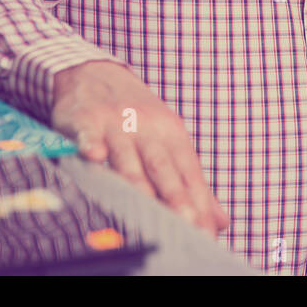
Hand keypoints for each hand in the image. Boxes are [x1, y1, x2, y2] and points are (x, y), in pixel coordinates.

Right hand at [51, 59, 230, 235]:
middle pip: (163, 167)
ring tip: (146, 206)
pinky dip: (90, 144)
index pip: (189, 174)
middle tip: (187, 224)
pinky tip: (94, 156)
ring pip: (127, 157)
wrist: (97, 73)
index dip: (198, 204)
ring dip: (136, 181)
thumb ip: (191, 183)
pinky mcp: (86, 119)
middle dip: (175, 196)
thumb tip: (220, 221)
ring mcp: (117, 123)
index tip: (207, 232)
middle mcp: (148, 129)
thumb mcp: (169, 141)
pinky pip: (88, 133)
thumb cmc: (138, 116)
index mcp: (172, 136)